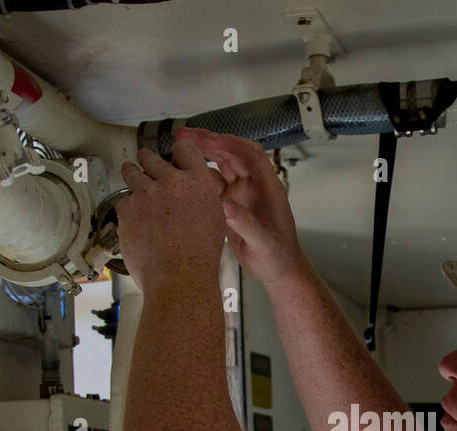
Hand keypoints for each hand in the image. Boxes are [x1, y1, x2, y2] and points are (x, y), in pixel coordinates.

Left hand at [116, 144, 225, 296]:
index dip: (177, 152)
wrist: (179, 279)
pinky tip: (134, 220)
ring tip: (132, 178)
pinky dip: (126, 209)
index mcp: (199, 183)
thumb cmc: (199, 258)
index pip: (185, 148)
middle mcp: (172, 182)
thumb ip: (203, 198)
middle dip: (147, 161)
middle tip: (145, 164)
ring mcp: (147, 193)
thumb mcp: (215, 220)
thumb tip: (195, 191)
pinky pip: (122, 201)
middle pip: (152, 157)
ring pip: (132, 173)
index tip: (172, 156)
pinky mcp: (127, 208)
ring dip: (132, 175)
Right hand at [174, 127, 308, 286]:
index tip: (209, 141)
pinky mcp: (229, 203)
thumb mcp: (264, 244)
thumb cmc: (277, 258)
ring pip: (221, 164)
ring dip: (202, 152)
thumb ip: (246, 225)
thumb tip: (225, 206)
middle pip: (232, 153)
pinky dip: (198, 174)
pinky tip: (182, 172)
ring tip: (179, 145)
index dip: (230, 144)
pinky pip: (213, 182)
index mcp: (268, 188)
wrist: (277, 270)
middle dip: (210, 141)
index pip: (251, 155)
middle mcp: (254, 185)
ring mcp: (241, 193)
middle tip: (184, 134)